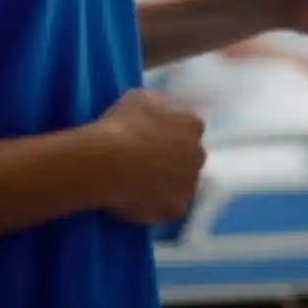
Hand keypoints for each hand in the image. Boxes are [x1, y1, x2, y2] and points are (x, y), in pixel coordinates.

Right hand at [93, 89, 205, 223]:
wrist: (109, 162)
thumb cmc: (122, 124)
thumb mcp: (140, 98)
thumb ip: (158, 106)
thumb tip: (160, 113)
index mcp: (192, 126)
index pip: (189, 128)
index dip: (171, 133)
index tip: (152, 137)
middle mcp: (198, 155)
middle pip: (189, 157)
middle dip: (174, 159)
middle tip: (146, 162)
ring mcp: (189, 185)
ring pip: (181, 185)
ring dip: (167, 184)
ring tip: (139, 184)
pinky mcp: (175, 209)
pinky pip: (167, 207)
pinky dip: (156, 205)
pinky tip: (137, 201)